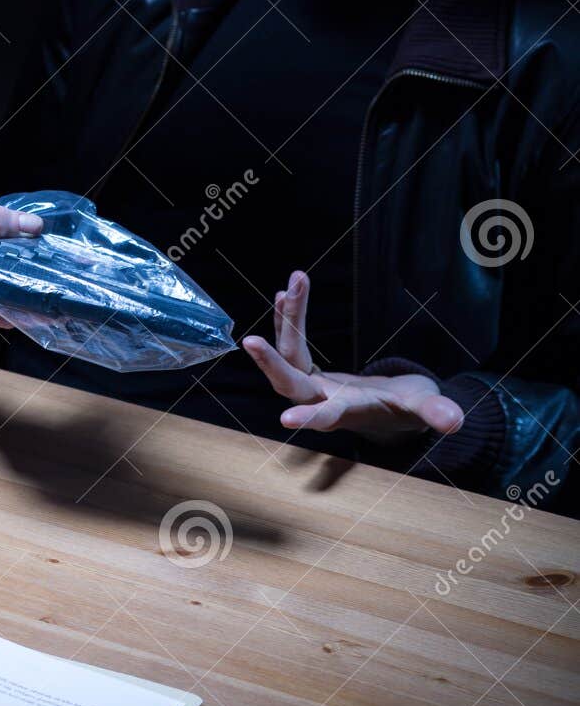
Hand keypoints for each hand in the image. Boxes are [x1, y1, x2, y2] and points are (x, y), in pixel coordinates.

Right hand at [0, 184, 41, 326]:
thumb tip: (33, 226)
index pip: (0, 310)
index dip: (30, 305)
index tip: (55, 301)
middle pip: (4, 309)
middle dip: (31, 298)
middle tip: (60, 285)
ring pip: (1, 303)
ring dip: (22, 291)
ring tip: (50, 278)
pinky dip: (10, 284)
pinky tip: (27, 272)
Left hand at [241, 270, 463, 441]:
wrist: (388, 407)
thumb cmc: (405, 409)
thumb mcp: (422, 407)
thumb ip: (435, 412)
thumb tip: (455, 421)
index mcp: (347, 412)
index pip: (325, 417)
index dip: (308, 418)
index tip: (286, 421)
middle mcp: (321, 399)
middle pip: (289, 383)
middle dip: (271, 363)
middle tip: (249, 341)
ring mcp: (311, 383)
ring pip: (290, 353)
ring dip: (288, 320)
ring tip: (293, 284)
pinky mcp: (308, 368)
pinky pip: (292, 341)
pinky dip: (289, 318)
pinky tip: (286, 293)